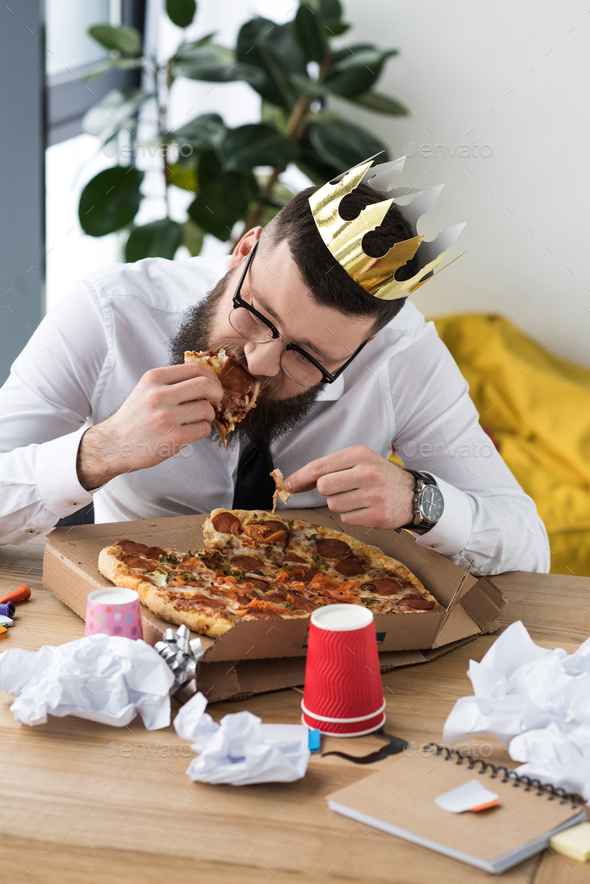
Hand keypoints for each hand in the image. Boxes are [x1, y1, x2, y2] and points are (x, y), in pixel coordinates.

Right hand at [77, 364, 222, 489]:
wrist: (115, 444)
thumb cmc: (136, 416)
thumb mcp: (147, 389)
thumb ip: (172, 381)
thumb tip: (207, 378)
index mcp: (154, 378)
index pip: (195, 368)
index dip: (211, 377)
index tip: (213, 385)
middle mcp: (159, 395)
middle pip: (206, 385)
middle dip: (217, 393)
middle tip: (215, 401)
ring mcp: (166, 417)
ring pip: (207, 409)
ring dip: (210, 414)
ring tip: (200, 418)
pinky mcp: (173, 438)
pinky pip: (203, 428)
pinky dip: (203, 429)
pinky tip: (192, 430)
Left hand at [285, 445, 415, 529]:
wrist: (414, 494)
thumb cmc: (379, 476)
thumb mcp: (359, 461)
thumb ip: (329, 469)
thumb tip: (293, 483)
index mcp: (359, 454)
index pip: (319, 467)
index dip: (300, 478)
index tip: (288, 485)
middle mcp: (367, 472)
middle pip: (323, 487)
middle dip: (327, 491)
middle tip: (342, 489)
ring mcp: (373, 495)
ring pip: (333, 504)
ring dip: (340, 504)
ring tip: (358, 498)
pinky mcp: (377, 515)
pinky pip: (346, 518)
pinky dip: (351, 515)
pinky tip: (365, 507)